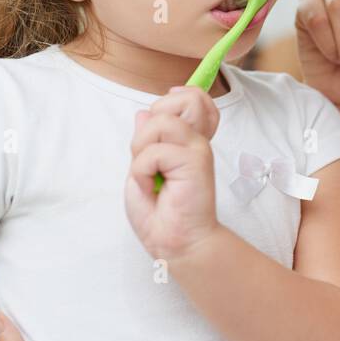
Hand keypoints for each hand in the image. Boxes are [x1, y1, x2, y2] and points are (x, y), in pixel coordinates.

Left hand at [124, 86, 219, 261]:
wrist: (175, 242)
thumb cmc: (161, 213)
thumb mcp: (142, 168)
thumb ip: (146, 140)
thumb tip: (143, 113)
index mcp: (189, 140)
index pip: (195, 97)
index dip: (175, 99)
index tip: (158, 121)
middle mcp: (196, 140)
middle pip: (182, 97)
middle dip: (150, 122)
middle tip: (149, 156)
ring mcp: (198, 148)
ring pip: (160, 120)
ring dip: (141, 148)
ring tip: (149, 174)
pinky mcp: (195, 161)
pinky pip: (153, 151)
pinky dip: (142, 172)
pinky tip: (153, 187)